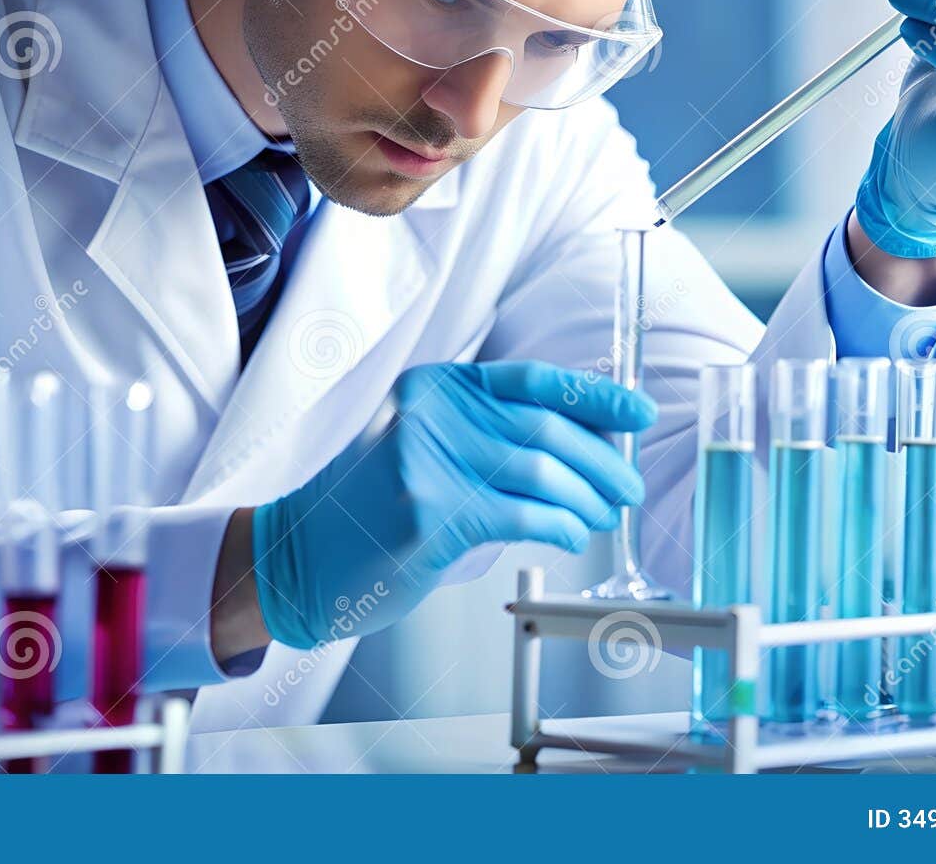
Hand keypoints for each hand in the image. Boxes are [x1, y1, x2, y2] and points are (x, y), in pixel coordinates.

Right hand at [252, 360, 651, 648]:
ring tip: (600, 516)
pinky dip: (560, 527)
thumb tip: (584, 446)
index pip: (533, 380)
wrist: (297, 555)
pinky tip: (569, 535)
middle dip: (603, 460)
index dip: (596, 396)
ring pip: (543, 472)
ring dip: (587, 498)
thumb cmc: (369, 507)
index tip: (638, 414)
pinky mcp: (429, 514)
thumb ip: (487, 434)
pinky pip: (523, 515)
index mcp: (436, 386)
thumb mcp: (425, 445)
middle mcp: (432, 413)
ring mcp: (427, 461)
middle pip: (547, 428)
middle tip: (628, 486)